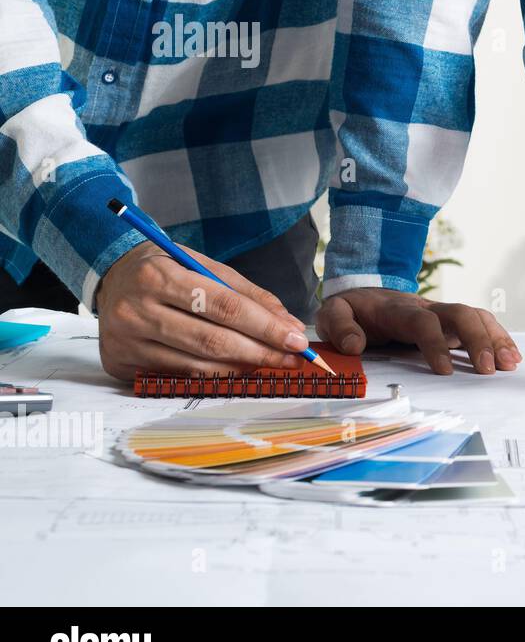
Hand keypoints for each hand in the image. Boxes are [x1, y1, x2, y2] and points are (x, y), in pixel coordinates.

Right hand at [98, 242, 308, 381]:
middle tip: (293, 358)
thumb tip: (288, 325)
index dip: (265, 327)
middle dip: (261, 352)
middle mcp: (136, 310)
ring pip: (197, 364)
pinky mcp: (120, 363)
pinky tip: (238, 369)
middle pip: (211, 340)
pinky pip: (179, 375)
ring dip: (242, 368)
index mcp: (158, 276)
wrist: (111, 276)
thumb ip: (248, 295)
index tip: (296, 340)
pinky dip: (215, 375)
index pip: (224, 307)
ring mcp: (125, 340)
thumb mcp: (204, 266)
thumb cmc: (167, 269)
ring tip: (270, 363)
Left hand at [316, 288, 520, 375]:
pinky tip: (511, 358)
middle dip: (478, 340)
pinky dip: (499, 338)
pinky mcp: (451, 324)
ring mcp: (443, 315)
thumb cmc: (352, 309)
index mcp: (398, 310)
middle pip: (461, 314)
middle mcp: (428, 308)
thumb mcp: (333, 314)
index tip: (446, 371)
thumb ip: (340, 327)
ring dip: (496, 339)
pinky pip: (481, 325)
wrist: (365, 291)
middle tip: (488, 370)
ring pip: (477, 317)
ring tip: (510, 365)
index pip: (423, 322)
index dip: (435, 343)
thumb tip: (356, 345)